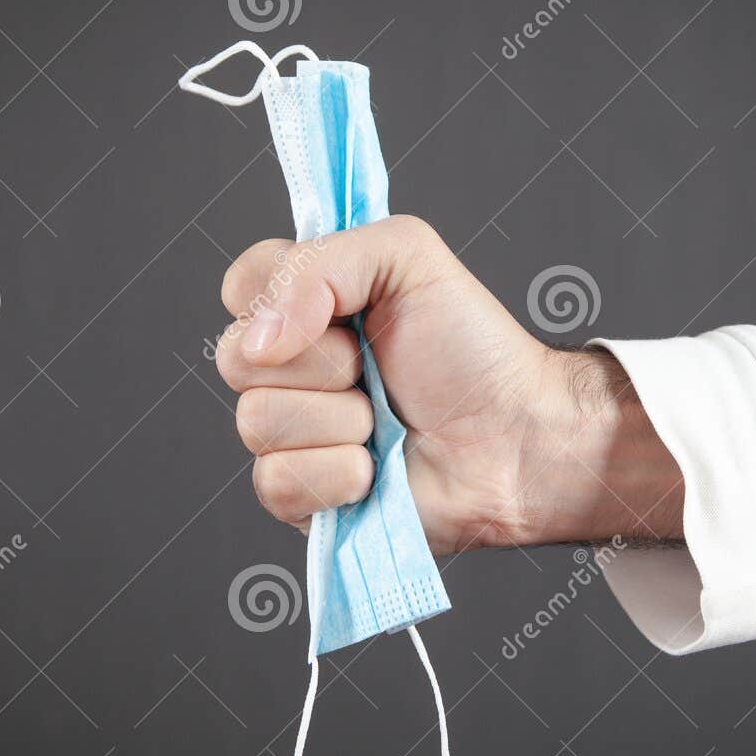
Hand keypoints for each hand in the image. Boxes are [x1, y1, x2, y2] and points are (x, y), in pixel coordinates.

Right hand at [213, 215, 684, 553]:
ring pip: (258, 423)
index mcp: (307, 307)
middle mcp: (289, 371)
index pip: (240, 287)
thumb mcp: (405, 256)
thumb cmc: (474, 351)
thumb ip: (320, 261)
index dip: (282, 298)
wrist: (519, 436)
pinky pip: (278, 481)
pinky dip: (340, 474)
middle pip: (237, 359)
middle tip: (376, 369)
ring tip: (384, 423)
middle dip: (323, 363)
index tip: (346, 311)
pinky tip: (377, 470)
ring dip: (340, 421)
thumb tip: (260, 336)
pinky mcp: (304, 499)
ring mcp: (292, 437)